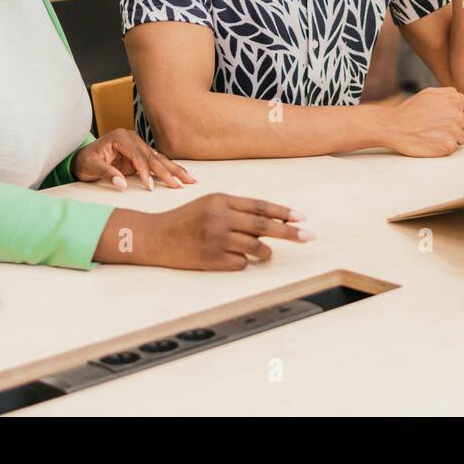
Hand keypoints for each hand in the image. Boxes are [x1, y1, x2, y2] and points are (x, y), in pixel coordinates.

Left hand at [73, 129, 196, 190]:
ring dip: (175, 171)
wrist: (82, 158)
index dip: (145, 172)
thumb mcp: (91, 166)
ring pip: (160, 160)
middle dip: (169, 171)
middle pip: (153, 157)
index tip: (151, 187)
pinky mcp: (141, 155)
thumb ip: (106, 173)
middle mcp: (133, 139)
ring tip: (191, 180)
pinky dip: (169, 171)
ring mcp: (138, 146)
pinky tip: (181, 176)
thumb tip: (121, 184)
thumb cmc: (85, 160)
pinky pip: (157, 163)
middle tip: (182, 183)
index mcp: (121, 137)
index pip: (138, 157)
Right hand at [100, 193, 310, 270]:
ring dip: (264, 252)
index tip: (302, 219)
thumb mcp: (210, 204)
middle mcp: (220, 218)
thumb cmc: (186, 219)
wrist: (154, 237)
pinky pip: (240, 263)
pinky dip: (242, 262)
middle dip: (290, 232)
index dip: (283, 213)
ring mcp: (215, 239)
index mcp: (221, 200)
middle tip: (308, 237)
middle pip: (264, 226)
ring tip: (262, 253)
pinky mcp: (210, 259)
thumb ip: (238, 209)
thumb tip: (272, 222)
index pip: (260, 206)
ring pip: (256, 248)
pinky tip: (229, 258)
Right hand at [380, 87, 463, 156]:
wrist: (394, 126)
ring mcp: (453, 130)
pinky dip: (444, 147)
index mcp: (454, 99)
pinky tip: (431, 141)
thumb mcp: (431, 93)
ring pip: (462, 138)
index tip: (456, 118)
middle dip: (456, 127)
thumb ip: (450, 95)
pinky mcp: (448, 146)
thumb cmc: (411, 110)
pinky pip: (454, 148)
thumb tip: (463, 101)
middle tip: (437, 126)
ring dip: (450, 138)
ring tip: (433, 133)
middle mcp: (457, 114)